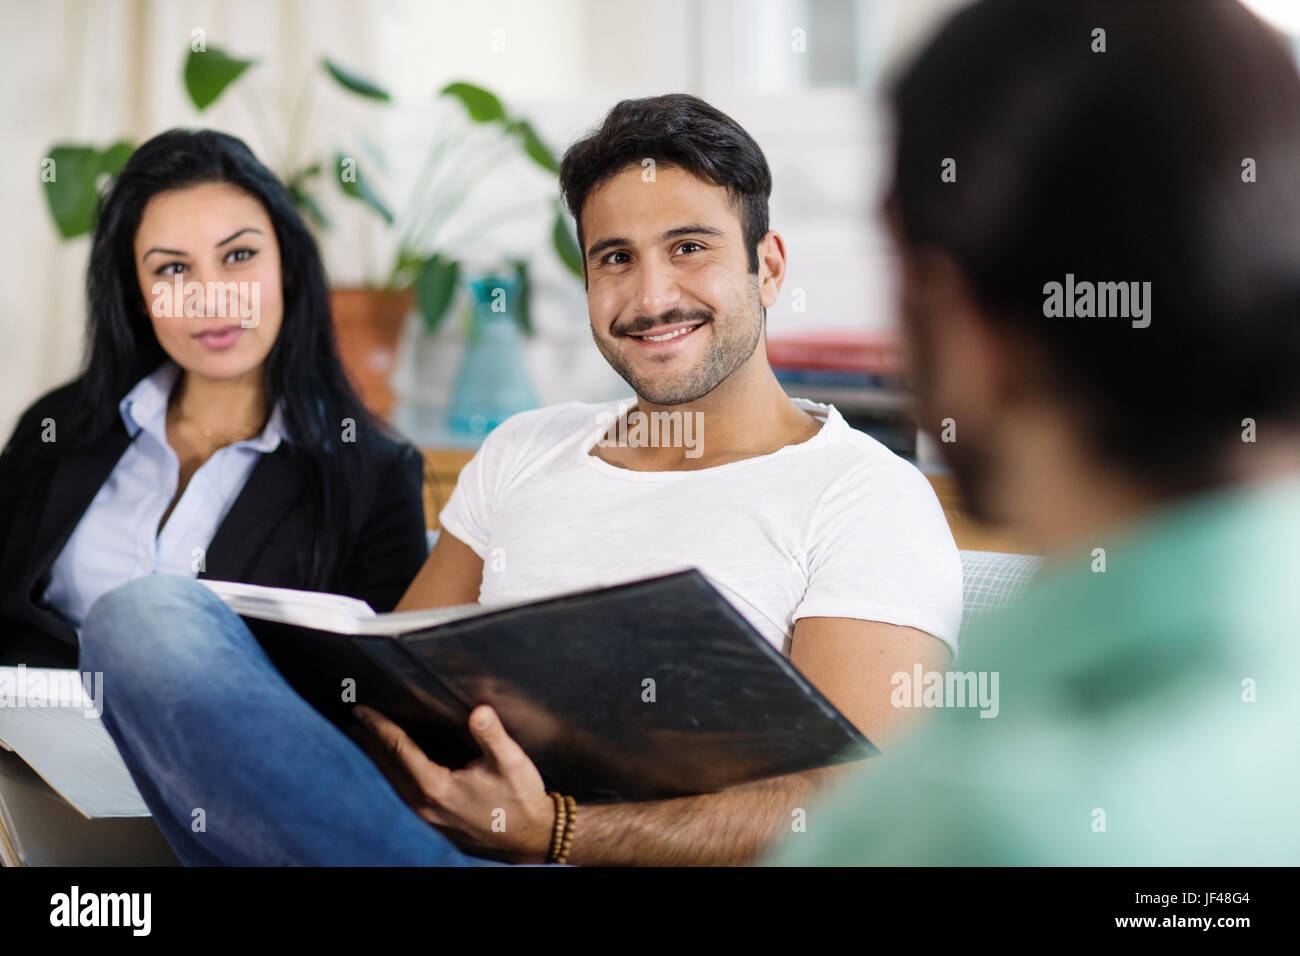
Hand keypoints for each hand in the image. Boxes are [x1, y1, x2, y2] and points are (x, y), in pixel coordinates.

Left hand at [351, 704, 554, 862]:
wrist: (531, 838)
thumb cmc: (520, 799)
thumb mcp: (511, 762)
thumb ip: (492, 734)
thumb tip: (479, 711)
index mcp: (436, 788)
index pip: (398, 749)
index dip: (378, 727)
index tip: (361, 711)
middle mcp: (424, 806)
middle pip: (386, 768)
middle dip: (368, 743)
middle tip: (353, 723)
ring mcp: (427, 819)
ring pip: (390, 784)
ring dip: (376, 761)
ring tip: (364, 744)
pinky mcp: (434, 825)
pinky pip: (401, 796)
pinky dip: (389, 778)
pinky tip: (393, 772)